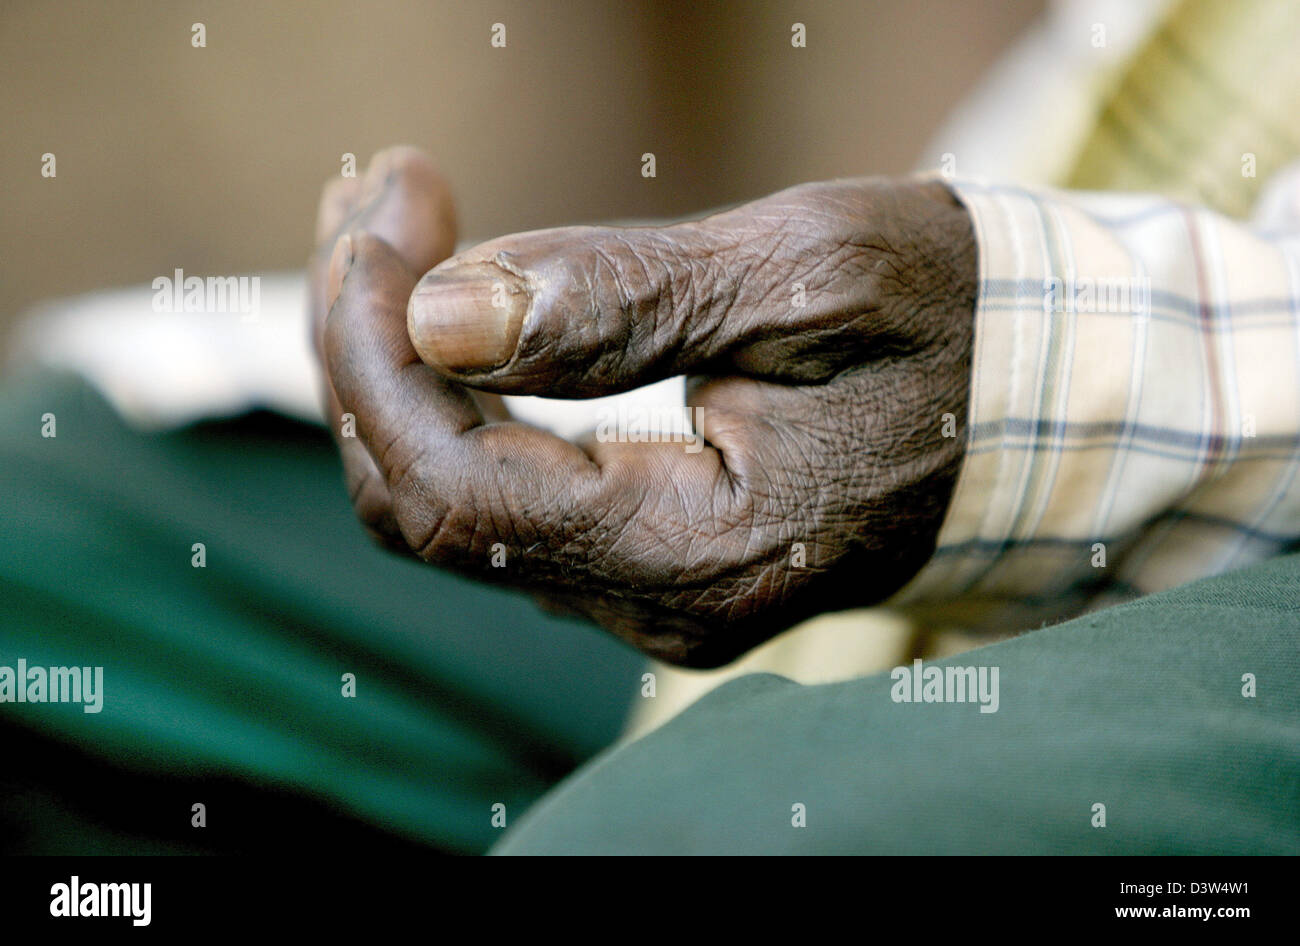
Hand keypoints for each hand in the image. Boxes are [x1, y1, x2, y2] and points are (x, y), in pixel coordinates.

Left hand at [324, 162, 975, 666]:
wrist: (1030, 400)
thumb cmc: (946, 323)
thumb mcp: (803, 277)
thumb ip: (621, 306)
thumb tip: (439, 315)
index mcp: (700, 551)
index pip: (455, 490)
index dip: (375, 357)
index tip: (373, 217)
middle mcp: (658, 600)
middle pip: (427, 504)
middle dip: (365, 345)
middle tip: (371, 196)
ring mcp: (648, 590)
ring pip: (450, 501)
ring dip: (398, 364)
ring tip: (396, 223)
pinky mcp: (646, 554)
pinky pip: (502, 494)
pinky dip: (453, 396)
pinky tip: (451, 306)